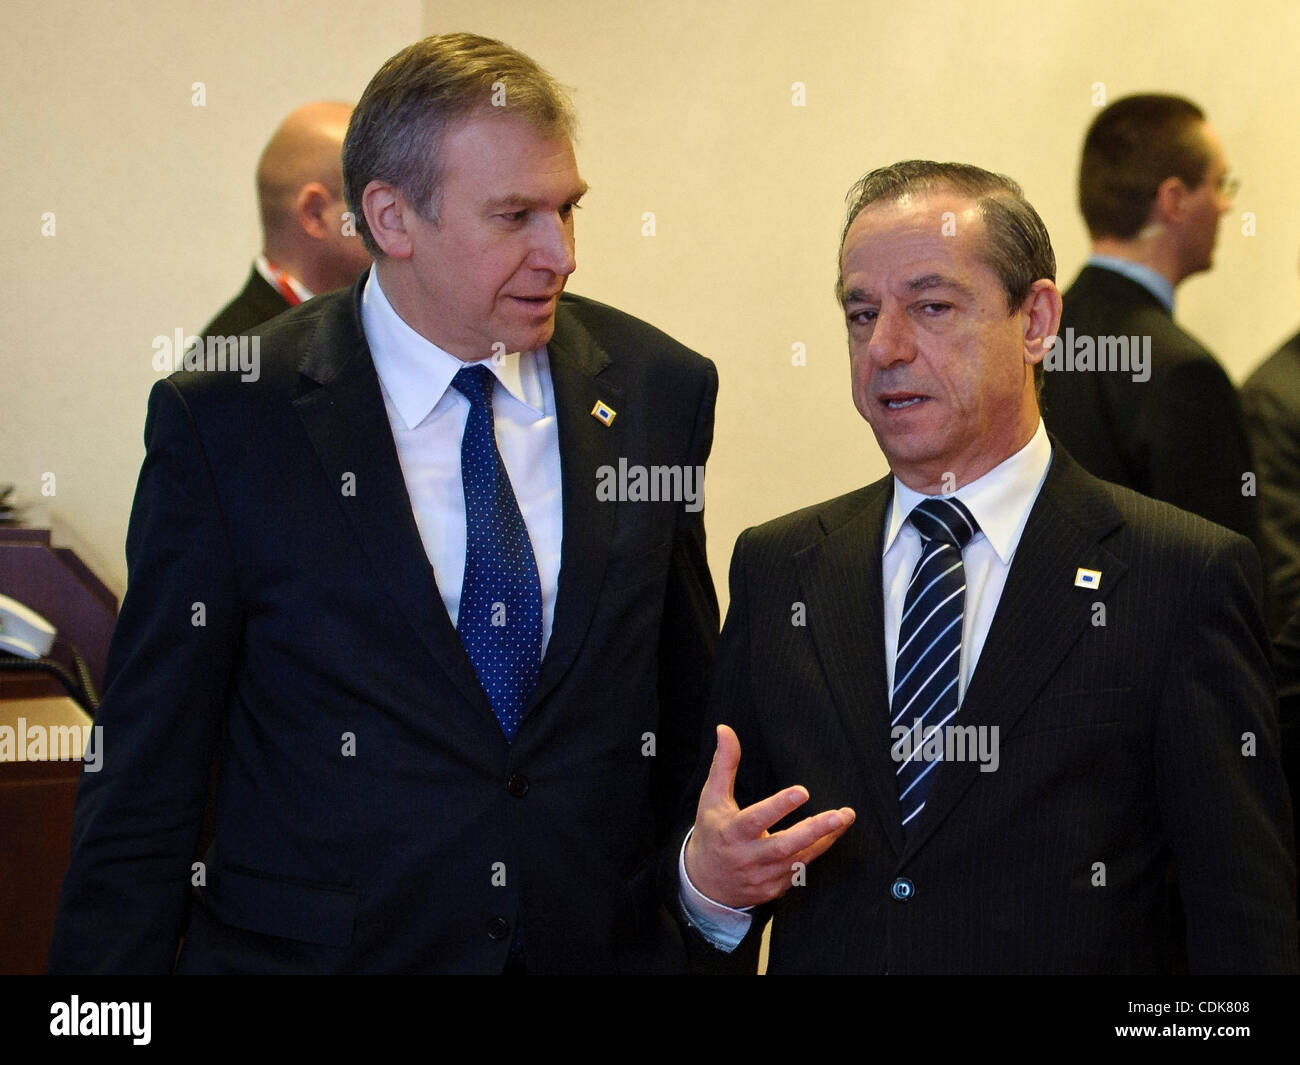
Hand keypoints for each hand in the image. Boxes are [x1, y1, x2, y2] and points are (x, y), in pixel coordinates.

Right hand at [683, 724, 854, 907]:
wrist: (706, 883)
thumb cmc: (712, 832)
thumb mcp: (712, 798)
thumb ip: (724, 764)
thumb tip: (725, 730)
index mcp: (731, 832)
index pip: (756, 819)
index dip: (779, 806)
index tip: (802, 791)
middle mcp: (748, 857)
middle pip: (784, 845)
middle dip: (813, 830)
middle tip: (838, 815)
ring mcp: (762, 876)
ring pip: (798, 858)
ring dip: (824, 838)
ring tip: (844, 818)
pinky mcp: (774, 888)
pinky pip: (800, 869)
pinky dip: (817, 851)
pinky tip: (833, 834)